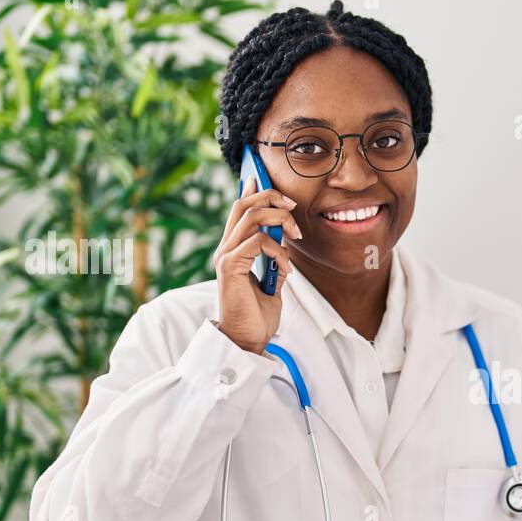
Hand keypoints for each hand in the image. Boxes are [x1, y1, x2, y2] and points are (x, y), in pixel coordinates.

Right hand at [212, 177, 301, 354]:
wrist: (247, 341)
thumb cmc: (257, 317)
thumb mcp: (272, 284)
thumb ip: (274, 263)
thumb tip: (285, 247)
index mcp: (234, 250)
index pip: (240, 210)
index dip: (253, 190)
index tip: (266, 179)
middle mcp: (226, 249)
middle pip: (244, 204)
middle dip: (271, 197)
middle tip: (293, 207)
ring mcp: (226, 256)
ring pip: (250, 217)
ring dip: (279, 220)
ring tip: (295, 237)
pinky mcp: (230, 267)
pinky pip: (256, 242)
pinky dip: (278, 251)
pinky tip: (286, 269)